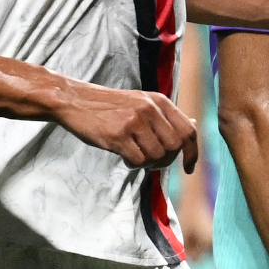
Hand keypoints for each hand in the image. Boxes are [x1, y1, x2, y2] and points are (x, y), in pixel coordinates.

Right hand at [55, 82, 198, 169]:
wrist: (74, 100)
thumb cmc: (110, 106)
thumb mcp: (142, 102)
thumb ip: (166, 116)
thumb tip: (194, 126)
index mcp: (159, 101)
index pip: (188, 130)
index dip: (192, 153)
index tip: (188, 168)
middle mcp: (150, 109)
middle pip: (174, 147)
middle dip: (167, 161)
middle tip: (153, 162)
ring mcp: (133, 122)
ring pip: (157, 156)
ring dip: (149, 164)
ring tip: (136, 157)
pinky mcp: (117, 135)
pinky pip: (138, 160)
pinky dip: (134, 165)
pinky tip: (125, 158)